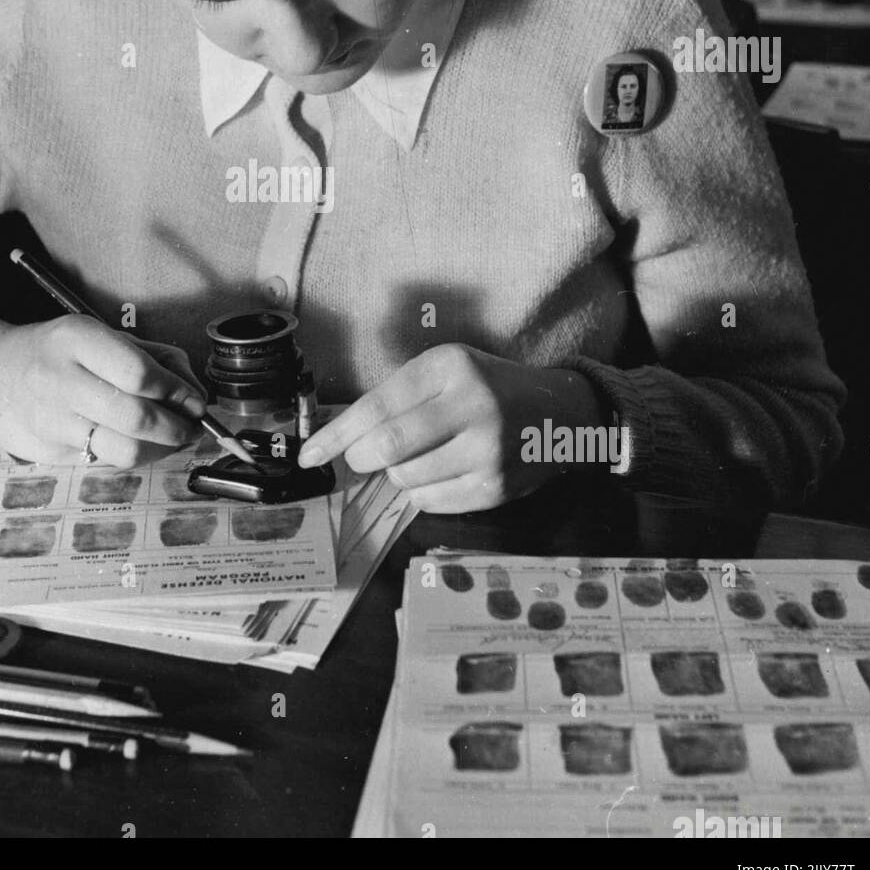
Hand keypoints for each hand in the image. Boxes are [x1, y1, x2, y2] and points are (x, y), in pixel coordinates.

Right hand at [0, 309, 205, 468]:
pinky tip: (139, 444)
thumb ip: (152, 357)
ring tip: (173, 440)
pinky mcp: (48, 454)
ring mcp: (51, 422)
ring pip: (123, 451)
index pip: (138, 373)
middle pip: (135, 417)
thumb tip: (194, 393)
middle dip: (176, 427)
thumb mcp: (99, 335)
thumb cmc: (56, 352)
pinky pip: (105, 462)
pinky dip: (132, 456)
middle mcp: (60, 380)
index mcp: (77, 340)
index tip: (194, 400)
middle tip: (192, 427)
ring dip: (160, 451)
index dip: (176, 391)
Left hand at [295, 344, 603, 513]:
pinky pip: (430, 502)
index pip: (377, 405)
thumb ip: (397, 397)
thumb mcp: (446, 371)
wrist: (561, 413)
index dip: (335, 434)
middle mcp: (472, 405)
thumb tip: (341, 441)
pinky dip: (420, 492)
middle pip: (387, 446)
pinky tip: (441, 471)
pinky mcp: (496, 488)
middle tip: (364, 456)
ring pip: (405, 477)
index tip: (308, 455)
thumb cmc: (487, 388)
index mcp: (450, 367)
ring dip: (396, 473)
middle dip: (362, 457)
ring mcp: (487, 450)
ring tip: (421, 455)